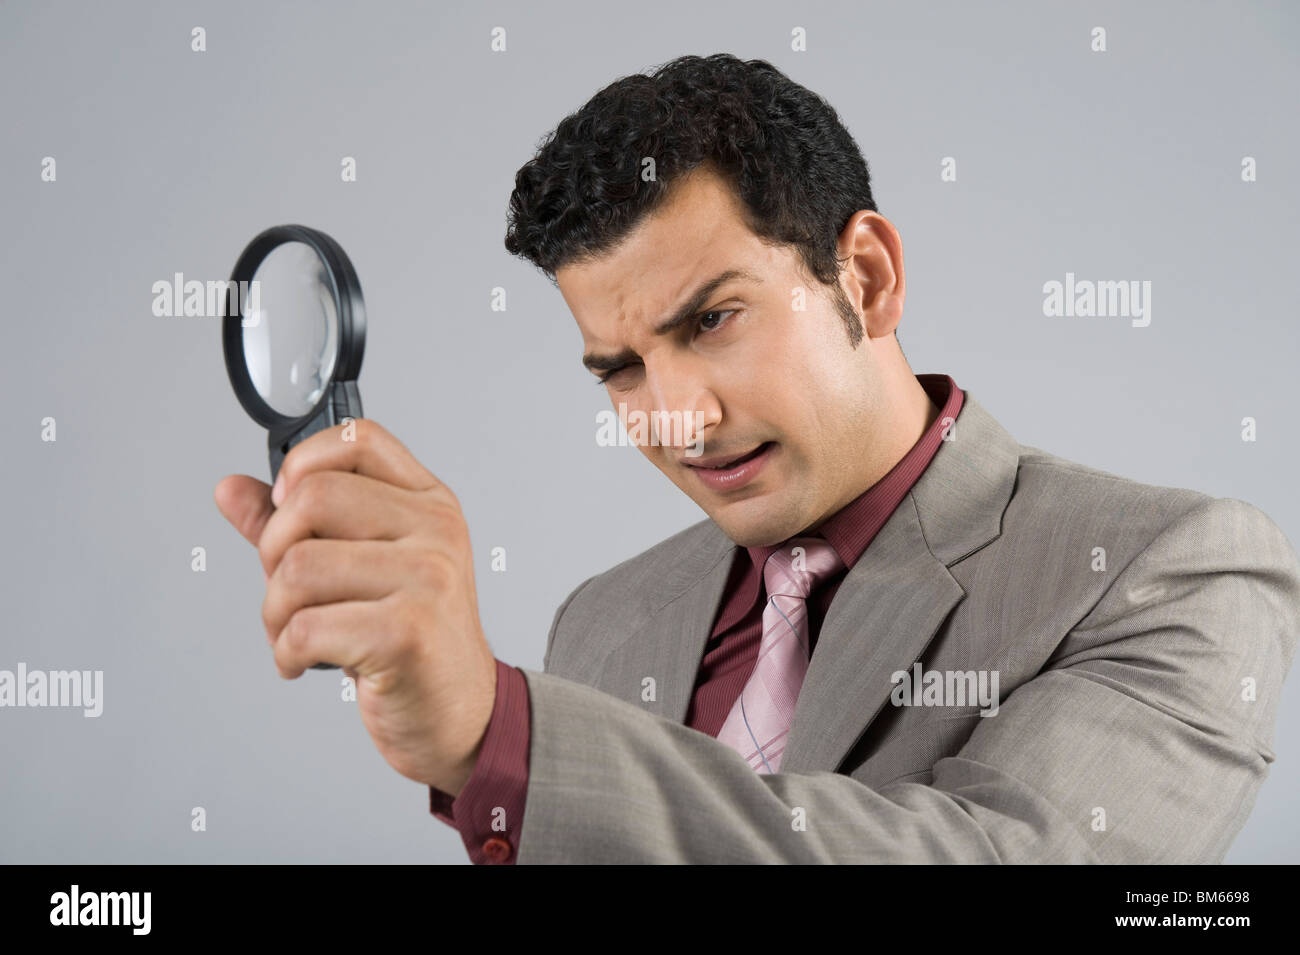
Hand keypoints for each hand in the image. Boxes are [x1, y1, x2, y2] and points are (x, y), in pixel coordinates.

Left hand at [213, 419, 496, 796]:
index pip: (357, 439)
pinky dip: (285, 653)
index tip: (288, 510)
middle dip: (274, 552)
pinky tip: (304, 662)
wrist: (459, 715)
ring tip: (298, 634)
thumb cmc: (409, 640)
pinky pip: (306, 627)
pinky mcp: (408, 633)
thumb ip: (298, 526)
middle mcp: (436, 531)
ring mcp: (428, 579)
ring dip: (276, 612)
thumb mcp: (363, 568)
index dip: (302, 465)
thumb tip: (230, 489)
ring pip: (298, 566)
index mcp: (429, 503)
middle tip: (290, 592)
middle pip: (313, 497)